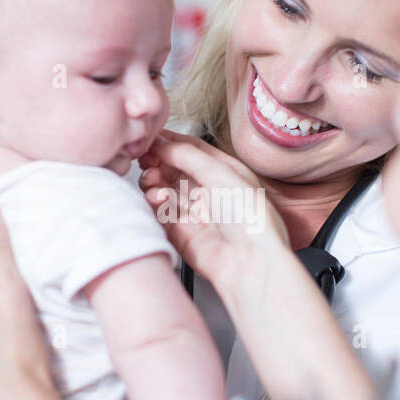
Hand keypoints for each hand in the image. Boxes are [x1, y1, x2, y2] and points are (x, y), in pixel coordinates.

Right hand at [138, 130, 288, 292]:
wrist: (250, 262)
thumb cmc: (251, 220)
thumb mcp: (222, 173)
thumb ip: (188, 155)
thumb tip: (162, 144)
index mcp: (224, 172)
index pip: (191, 149)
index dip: (169, 142)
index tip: (151, 138)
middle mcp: (208, 191)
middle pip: (172, 168)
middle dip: (156, 161)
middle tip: (147, 160)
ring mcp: (193, 212)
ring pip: (162, 188)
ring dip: (153, 181)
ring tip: (154, 180)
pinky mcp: (180, 233)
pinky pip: (159, 212)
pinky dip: (153, 202)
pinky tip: (158, 198)